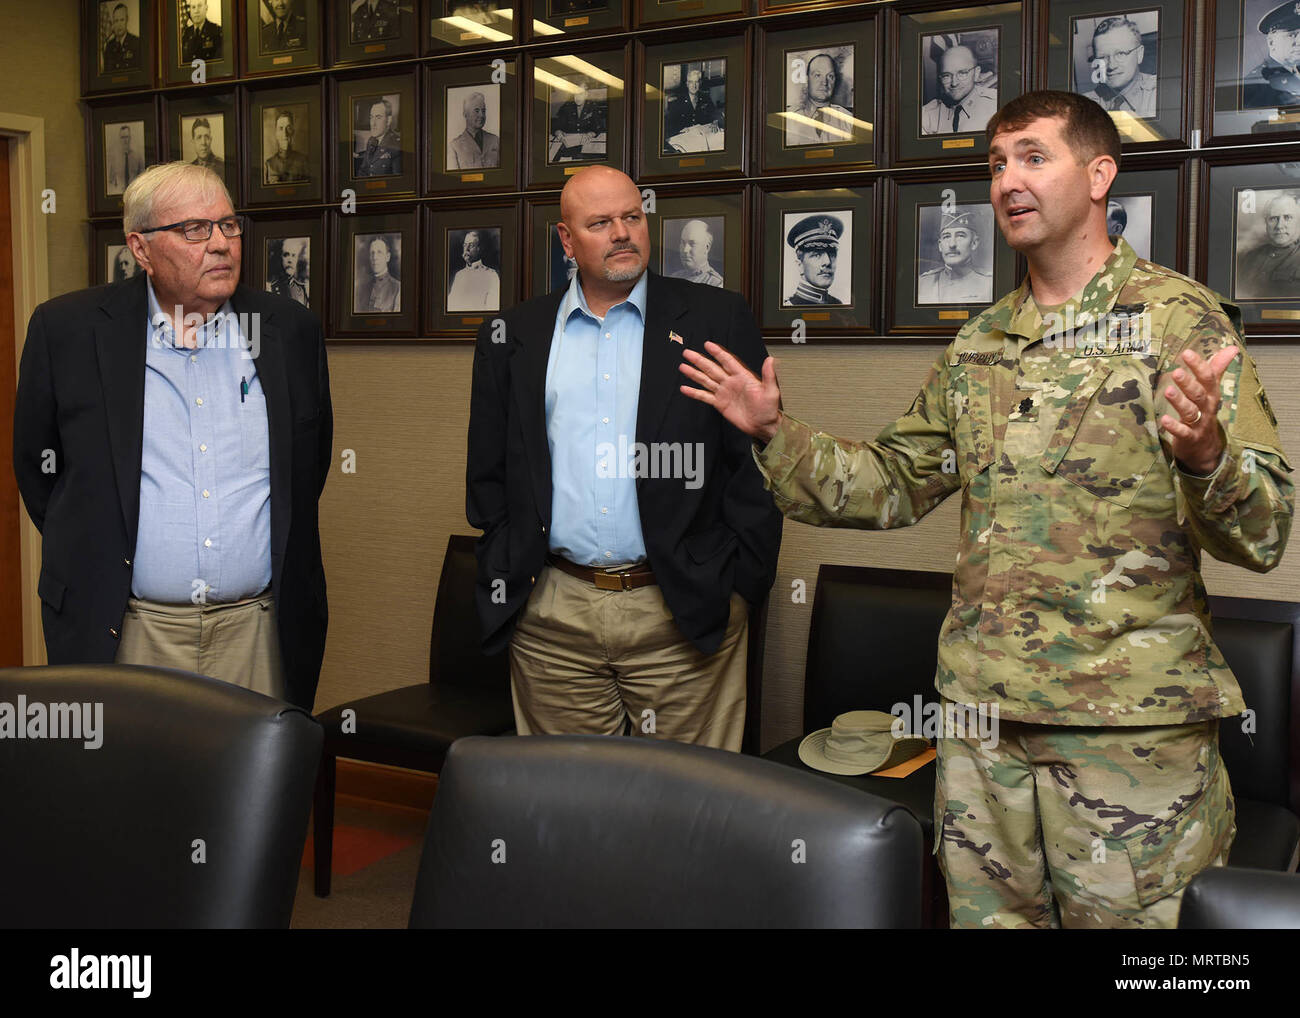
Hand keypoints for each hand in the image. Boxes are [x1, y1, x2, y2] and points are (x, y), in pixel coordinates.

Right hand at [679, 341, 782, 442]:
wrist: (763, 426)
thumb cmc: (769, 410)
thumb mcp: (771, 392)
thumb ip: (769, 375)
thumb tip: (771, 360)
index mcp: (742, 377)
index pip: (727, 361)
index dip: (717, 353)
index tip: (708, 345)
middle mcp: (731, 382)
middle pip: (712, 368)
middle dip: (700, 360)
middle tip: (688, 353)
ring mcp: (724, 392)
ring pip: (706, 380)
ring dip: (694, 373)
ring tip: (683, 367)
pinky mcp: (720, 404)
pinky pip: (705, 396)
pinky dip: (694, 392)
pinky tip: (685, 388)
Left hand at [1158, 346, 1238, 475]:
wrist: (1206, 447)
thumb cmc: (1205, 412)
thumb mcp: (1211, 390)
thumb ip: (1217, 369)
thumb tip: (1231, 348)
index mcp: (1211, 394)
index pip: (1208, 377)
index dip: (1199, 365)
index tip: (1187, 352)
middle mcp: (1206, 407)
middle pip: (1199, 394)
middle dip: (1188, 383)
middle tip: (1176, 372)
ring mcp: (1199, 424)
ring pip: (1190, 411)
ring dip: (1179, 401)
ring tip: (1167, 391)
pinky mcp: (1190, 438)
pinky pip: (1183, 432)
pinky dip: (1174, 426)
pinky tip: (1164, 420)